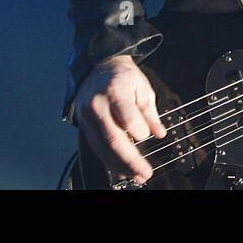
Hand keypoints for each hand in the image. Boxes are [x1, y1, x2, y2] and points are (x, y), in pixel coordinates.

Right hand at [74, 54, 166, 183]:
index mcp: (115, 91)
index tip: (148, 134)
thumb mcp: (142, 87)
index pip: (127, 118)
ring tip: (136, 175)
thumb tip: (159, 133)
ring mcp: (87, 117)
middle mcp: (97, 105)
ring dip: (120, 165)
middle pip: (113, 139)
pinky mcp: (83, 125)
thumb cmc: (123, 76)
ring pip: (102, 147)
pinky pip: (96, 147)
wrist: (98, 67)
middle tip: (145, 172)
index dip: (140, 131)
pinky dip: (109, 160)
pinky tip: (120, 169)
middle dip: (130, 160)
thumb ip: (150, 112)